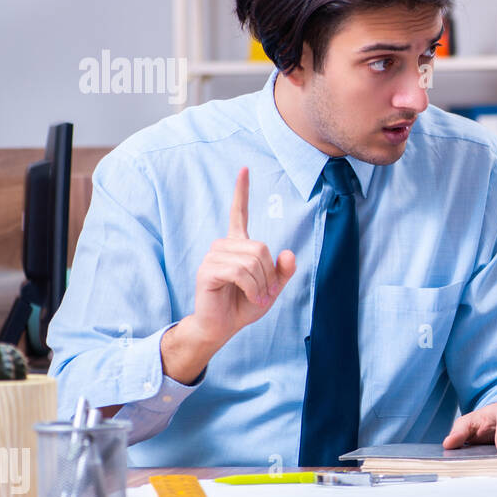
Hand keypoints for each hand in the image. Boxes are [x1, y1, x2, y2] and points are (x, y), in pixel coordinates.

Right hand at [182, 167, 296, 357]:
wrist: (223, 327)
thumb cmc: (245, 305)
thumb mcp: (272, 288)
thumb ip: (283, 271)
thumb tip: (289, 252)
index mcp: (238, 245)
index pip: (238, 212)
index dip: (242, 191)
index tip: (245, 169)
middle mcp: (224, 246)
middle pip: (261, 248)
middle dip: (269, 274)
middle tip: (266, 292)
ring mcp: (214, 256)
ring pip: (252, 260)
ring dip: (261, 284)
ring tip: (256, 296)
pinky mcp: (207, 270)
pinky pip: (240, 271)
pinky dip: (252, 288)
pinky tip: (249, 297)